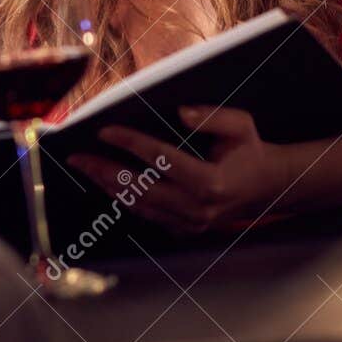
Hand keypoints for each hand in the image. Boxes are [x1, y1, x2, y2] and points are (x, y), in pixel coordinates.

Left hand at [67, 104, 288, 235]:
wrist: (265, 187)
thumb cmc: (249, 150)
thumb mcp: (241, 125)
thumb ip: (212, 116)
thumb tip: (179, 112)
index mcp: (211, 182)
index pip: (161, 159)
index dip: (130, 144)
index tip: (104, 130)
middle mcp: (198, 208)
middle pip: (140, 189)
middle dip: (105, 171)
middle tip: (77, 157)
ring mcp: (190, 223)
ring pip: (138, 206)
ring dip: (108, 186)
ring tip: (85, 167)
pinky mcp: (184, 229)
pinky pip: (146, 215)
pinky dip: (124, 199)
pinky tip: (106, 183)